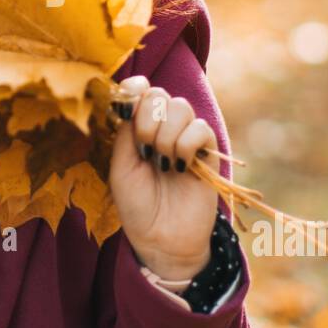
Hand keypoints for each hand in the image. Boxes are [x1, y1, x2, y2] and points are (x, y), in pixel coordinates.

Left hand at [107, 75, 219, 281]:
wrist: (162, 238)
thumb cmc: (137, 206)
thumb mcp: (120, 168)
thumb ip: (125, 134)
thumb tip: (130, 101)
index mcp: (138, 127)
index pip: (139, 89)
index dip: (133, 89)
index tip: (126, 107)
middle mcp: (162, 127)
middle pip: (158, 94)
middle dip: (147, 120)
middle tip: (144, 151)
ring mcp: (185, 137)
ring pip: (180, 107)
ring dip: (165, 135)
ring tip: (162, 163)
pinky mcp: (207, 151)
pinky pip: (199, 129)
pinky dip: (186, 146)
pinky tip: (180, 168)